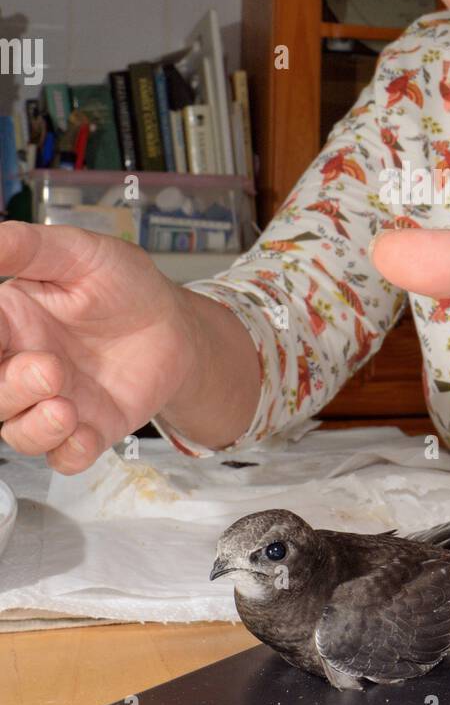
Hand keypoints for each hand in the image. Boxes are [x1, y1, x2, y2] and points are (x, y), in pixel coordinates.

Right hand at [0, 222, 199, 472]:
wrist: (177, 324)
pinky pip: (63, 456)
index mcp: (9, 322)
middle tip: (47, 369)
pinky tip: (83, 432)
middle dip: (8, 389)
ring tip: (66, 406)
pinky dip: (67, 451)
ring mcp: (52, 402)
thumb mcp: (80, 253)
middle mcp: (22, 366)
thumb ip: (27, 248)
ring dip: (35, 425)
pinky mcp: (87, 430)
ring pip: (17, 431)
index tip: (0, 341)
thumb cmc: (126, 286)